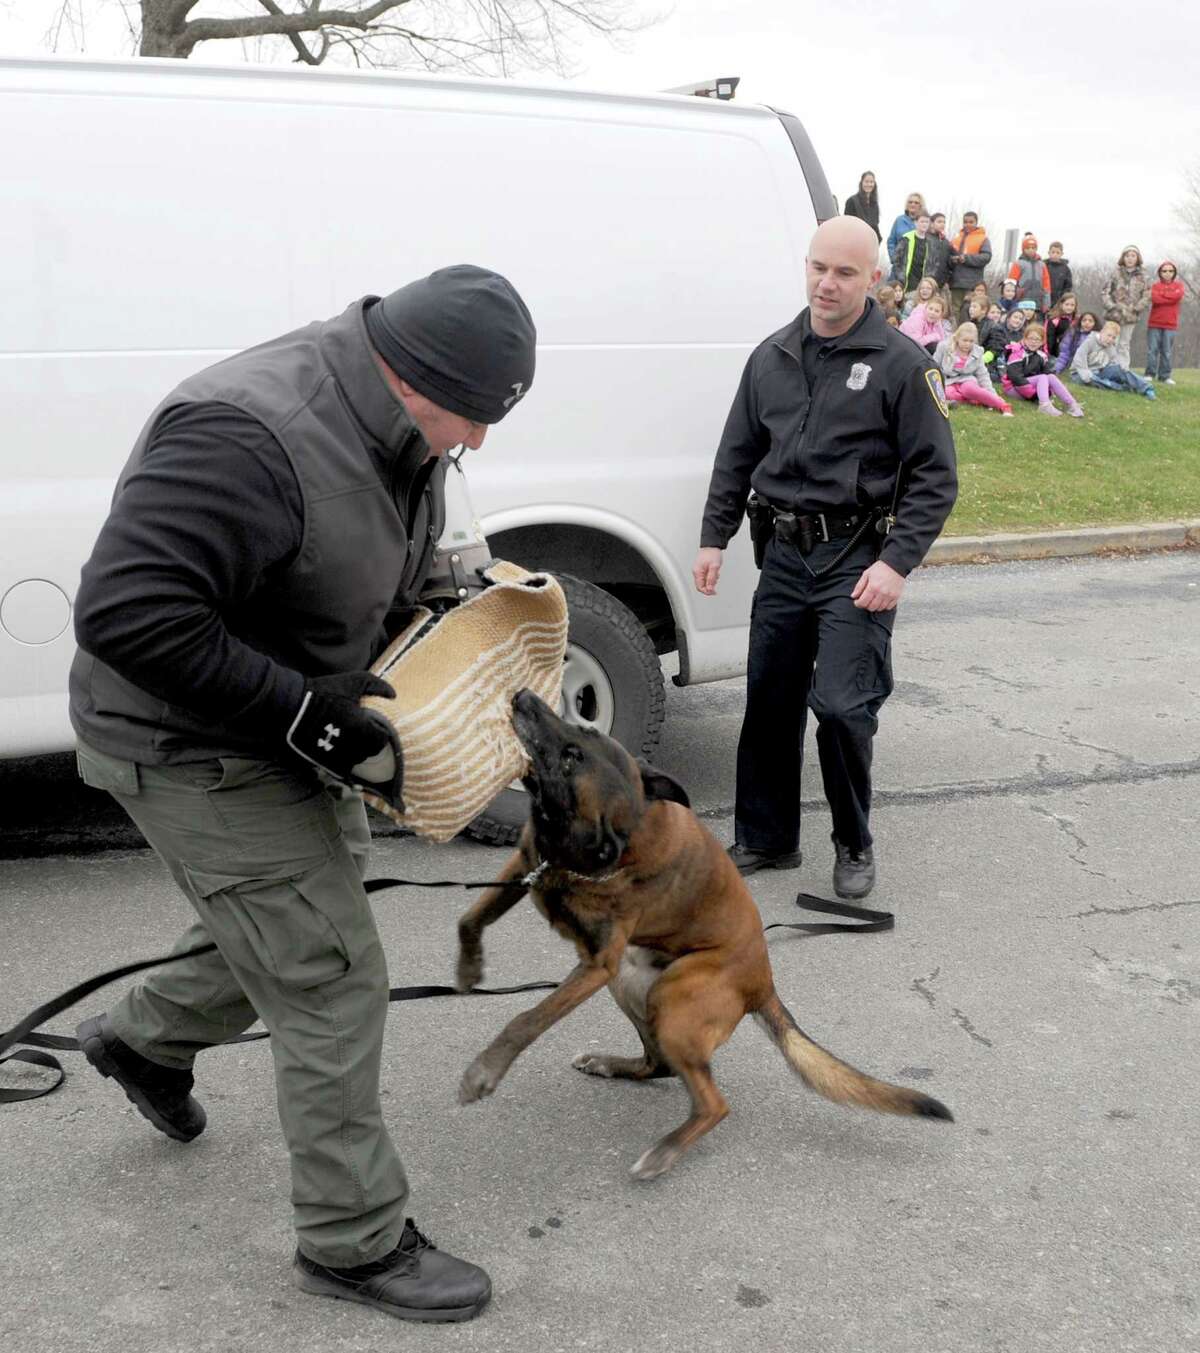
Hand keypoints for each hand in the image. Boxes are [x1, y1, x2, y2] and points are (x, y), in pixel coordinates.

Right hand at [285, 671, 404, 807]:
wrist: (289, 706)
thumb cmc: (322, 692)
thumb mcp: (352, 681)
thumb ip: (376, 685)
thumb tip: (393, 695)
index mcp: (361, 726)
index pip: (381, 740)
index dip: (379, 735)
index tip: (373, 728)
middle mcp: (351, 745)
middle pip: (369, 753)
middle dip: (367, 744)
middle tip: (360, 734)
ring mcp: (336, 756)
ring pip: (355, 762)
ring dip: (354, 753)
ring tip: (347, 741)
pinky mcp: (322, 763)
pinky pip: (340, 769)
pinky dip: (342, 762)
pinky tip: (337, 750)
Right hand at [692, 547, 722, 595]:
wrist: (712, 544)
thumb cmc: (712, 553)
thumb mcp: (714, 567)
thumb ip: (711, 579)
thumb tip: (710, 589)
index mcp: (697, 572)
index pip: (700, 587)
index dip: (707, 591)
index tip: (714, 592)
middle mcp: (696, 571)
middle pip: (701, 585)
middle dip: (710, 585)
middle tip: (716, 581)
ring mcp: (698, 570)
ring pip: (704, 581)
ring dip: (711, 580)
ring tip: (716, 574)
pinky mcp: (702, 568)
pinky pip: (705, 576)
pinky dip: (711, 576)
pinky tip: (715, 572)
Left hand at [851, 560, 904, 611]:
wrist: (895, 564)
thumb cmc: (880, 568)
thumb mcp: (866, 574)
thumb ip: (859, 586)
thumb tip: (853, 596)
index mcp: (873, 587)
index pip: (863, 602)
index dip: (858, 604)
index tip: (857, 601)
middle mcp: (882, 593)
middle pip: (871, 607)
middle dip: (866, 605)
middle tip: (865, 600)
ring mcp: (890, 595)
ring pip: (880, 608)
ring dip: (875, 606)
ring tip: (873, 599)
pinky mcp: (896, 596)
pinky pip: (889, 607)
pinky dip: (884, 606)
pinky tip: (881, 600)